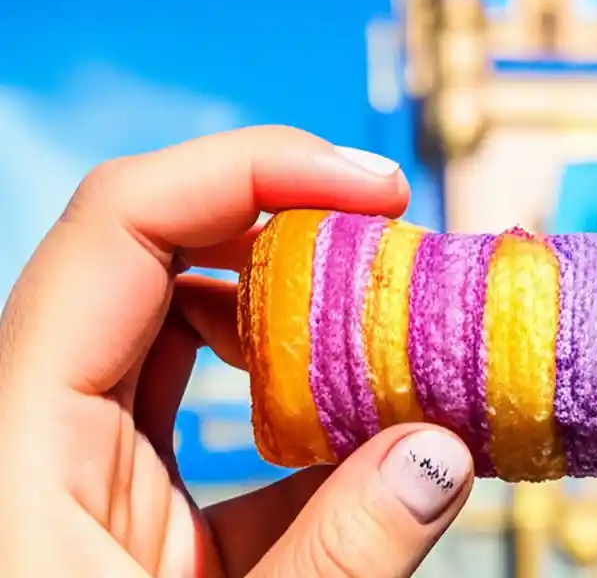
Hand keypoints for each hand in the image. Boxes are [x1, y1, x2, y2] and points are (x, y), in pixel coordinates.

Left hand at [0, 127, 473, 576]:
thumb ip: (333, 557)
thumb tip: (443, 452)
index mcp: (19, 438)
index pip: (118, 222)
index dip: (253, 168)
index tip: (380, 190)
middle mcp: (39, 427)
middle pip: (155, 253)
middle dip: (289, 228)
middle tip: (398, 243)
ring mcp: (80, 465)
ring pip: (180, 327)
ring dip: (297, 316)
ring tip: (390, 333)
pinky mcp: (123, 508)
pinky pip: (208, 416)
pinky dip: (300, 412)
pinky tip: (373, 442)